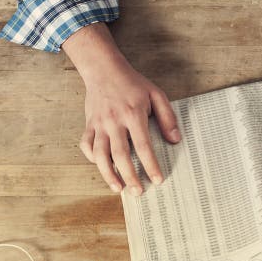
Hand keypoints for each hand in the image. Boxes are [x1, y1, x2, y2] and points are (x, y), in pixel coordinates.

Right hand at [62, 23, 180, 194]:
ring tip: (119, 188)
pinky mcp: (88, 124)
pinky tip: (103, 167)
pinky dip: (92, 158)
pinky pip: (86, 145)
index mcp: (133, 114)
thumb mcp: (156, 95)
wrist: (103, 69)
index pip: (143, 146)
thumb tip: (175, 140)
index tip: (157, 180)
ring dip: (108, 174)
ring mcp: (99, 124)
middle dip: (130, 176)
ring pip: (100, 154)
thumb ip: (167, 117)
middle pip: (120, 155)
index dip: (150, 165)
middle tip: (139, 192)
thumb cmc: (132, 83)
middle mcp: (114, 121)